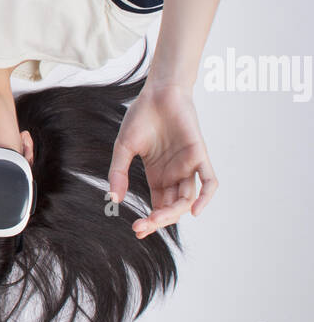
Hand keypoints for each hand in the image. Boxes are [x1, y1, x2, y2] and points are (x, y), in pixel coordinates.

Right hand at [108, 82, 217, 237]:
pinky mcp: (199, 155)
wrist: (158, 91)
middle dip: (158, 221)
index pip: (157, 206)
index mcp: (158, 175)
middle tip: (142, 226)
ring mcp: (187, 166)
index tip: (137, 230)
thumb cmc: (142, 116)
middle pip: (171, 207)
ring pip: (186, 199)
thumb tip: (113, 199)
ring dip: (174, 213)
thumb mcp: (124, 147)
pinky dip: (205, 197)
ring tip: (157, 219)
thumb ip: (119, 172)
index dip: (150, 221)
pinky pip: (208, 181)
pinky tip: (195, 210)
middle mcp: (174, 175)